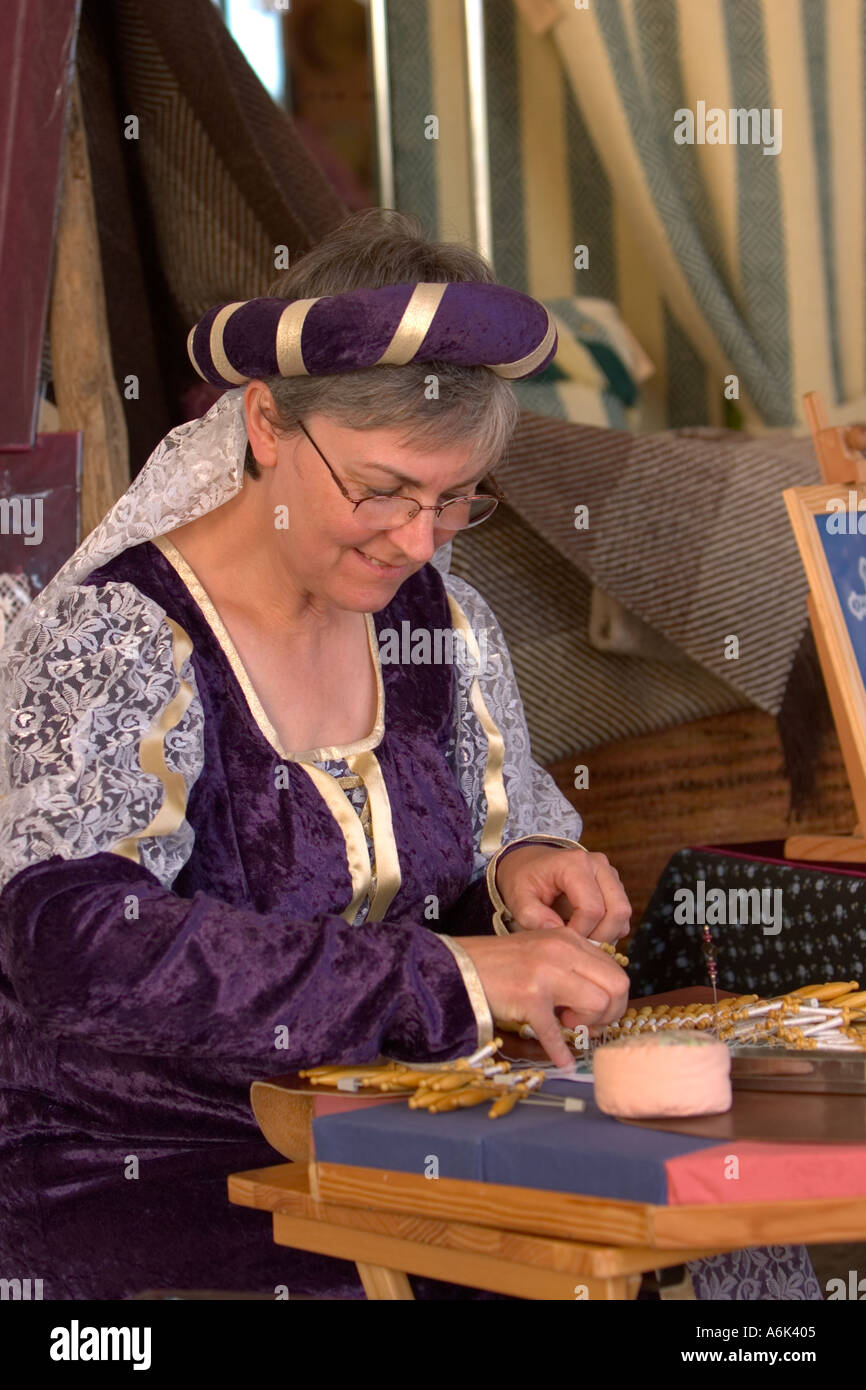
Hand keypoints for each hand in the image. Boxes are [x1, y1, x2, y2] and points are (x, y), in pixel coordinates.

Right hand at [452, 928, 628, 1067]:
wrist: (457, 966)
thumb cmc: (499, 965)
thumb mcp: (543, 952)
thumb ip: (573, 967)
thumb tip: (603, 1000)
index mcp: (568, 938)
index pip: (616, 970)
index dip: (613, 998)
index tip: (595, 1012)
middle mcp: (562, 951)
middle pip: (617, 986)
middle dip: (610, 1013)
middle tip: (588, 1023)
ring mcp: (546, 973)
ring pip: (599, 1004)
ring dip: (587, 1024)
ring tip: (565, 1023)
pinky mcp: (528, 997)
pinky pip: (556, 1033)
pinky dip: (562, 1052)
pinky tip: (564, 1062)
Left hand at [495, 844, 630, 942]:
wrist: (530, 864)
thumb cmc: (524, 879)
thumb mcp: (517, 897)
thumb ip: (532, 916)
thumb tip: (558, 931)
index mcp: (574, 864)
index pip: (592, 908)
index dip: (580, 932)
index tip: (563, 941)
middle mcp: (598, 865)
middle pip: (617, 910)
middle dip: (600, 936)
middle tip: (576, 946)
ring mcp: (609, 874)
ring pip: (623, 914)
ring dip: (606, 934)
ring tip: (579, 939)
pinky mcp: (614, 886)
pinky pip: (622, 916)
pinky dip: (609, 930)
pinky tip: (586, 932)